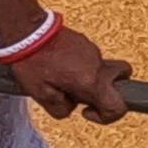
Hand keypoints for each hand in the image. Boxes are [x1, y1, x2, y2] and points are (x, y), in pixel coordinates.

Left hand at [3, 22, 133, 124]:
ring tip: (62, 78)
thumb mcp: (41, 95)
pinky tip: (59, 66)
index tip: (86, 111)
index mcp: (90, 82)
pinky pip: (90, 59)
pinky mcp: (84, 41)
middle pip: (121, 80)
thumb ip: (61, 109)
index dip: (107, 117)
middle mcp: (97, 65)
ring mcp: (92, 50)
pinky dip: (80, 67)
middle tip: (85, 94)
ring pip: (102, 70)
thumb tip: (70, 107)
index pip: (118, 106)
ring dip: (88, 78)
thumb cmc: (32, 62)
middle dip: (109, 91)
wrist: (26, 31)